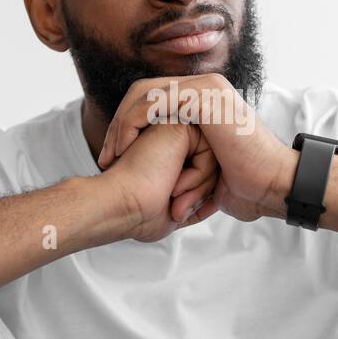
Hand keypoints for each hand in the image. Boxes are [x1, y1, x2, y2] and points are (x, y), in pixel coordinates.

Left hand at [96, 74, 297, 222]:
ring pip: (144, 94)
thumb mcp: (205, 167)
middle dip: (119, 125)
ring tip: (111, 156)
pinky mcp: (205, 95)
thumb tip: (166, 174)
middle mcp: (205, 87)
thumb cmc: (245, 184)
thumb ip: (185, 158)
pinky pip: (155, 101)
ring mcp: (206, 87)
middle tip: (105, 158)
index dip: (127, 125)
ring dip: (122, 126)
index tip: (113, 157)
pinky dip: (134, 122)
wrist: (272, 186)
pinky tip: (125, 146)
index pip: (151, 98)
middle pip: (142, 92)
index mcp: (204, 99)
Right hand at [99, 120, 219, 241]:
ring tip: (172, 197)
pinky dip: (198, 176)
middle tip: (176, 210)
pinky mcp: (177, 124)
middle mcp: (169, 141)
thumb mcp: (175, 209)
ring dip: (198, 188)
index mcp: (166, 157)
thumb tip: (217, 200)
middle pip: (213, 166)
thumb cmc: (140, 214)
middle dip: (200, 194)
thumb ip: (195, 199)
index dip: (198, 200)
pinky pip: (209, 151)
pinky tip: (173, 183)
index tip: (175, 215)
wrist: (121, 205)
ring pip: (214, 159)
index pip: (205, 176)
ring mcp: (173, 130)